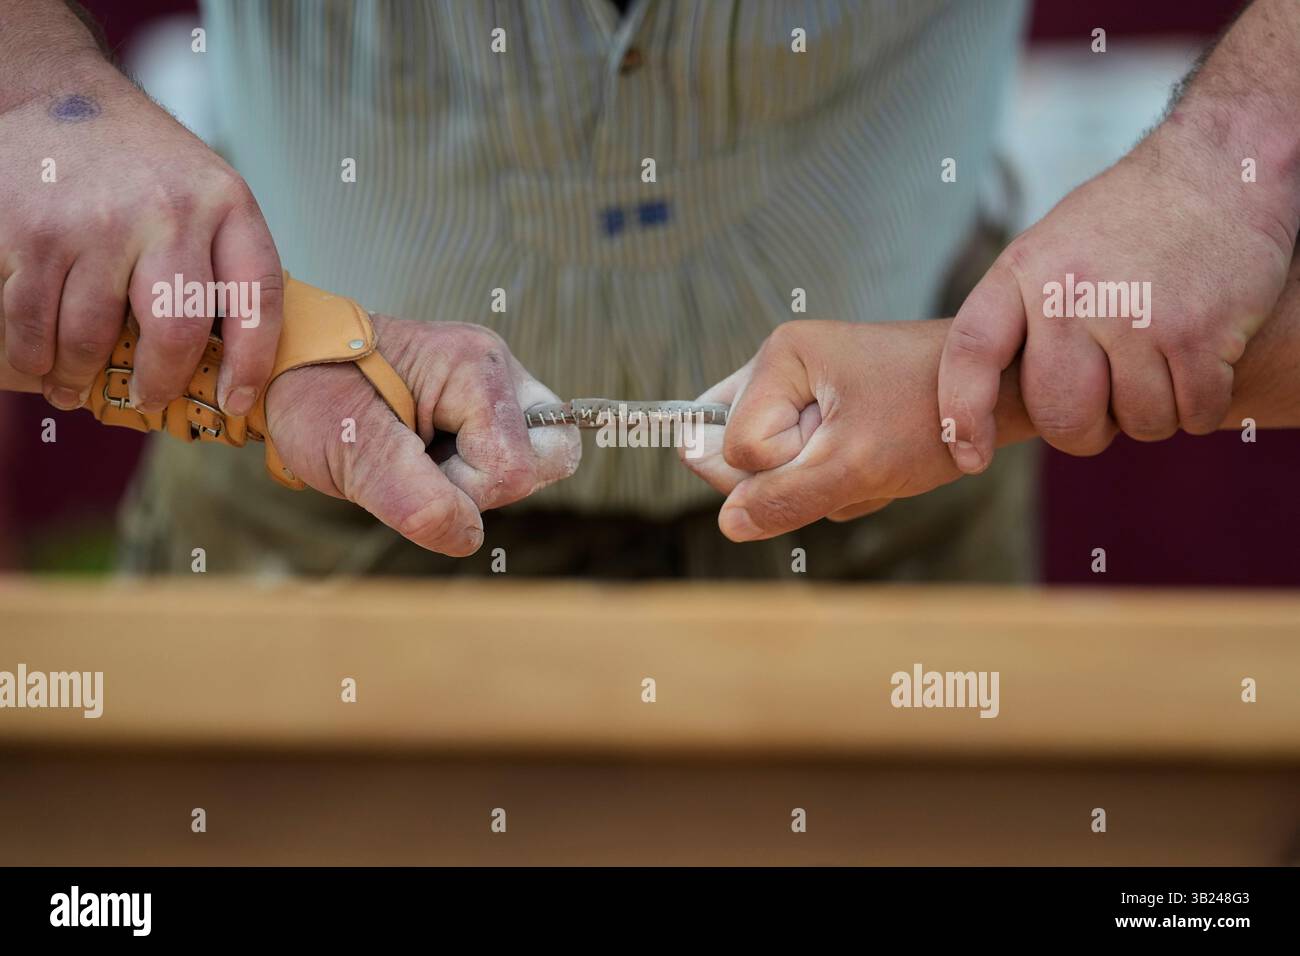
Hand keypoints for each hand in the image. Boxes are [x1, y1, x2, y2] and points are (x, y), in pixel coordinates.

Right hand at [0, 54, 281, 415]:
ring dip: (79, 377)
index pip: (258, 300)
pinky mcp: (35, 231)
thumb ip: (226, 261)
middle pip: (174, 333)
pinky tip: (41, 364)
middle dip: (158, 382)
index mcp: (228, 207)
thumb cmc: (146, 165)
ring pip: (91, 337)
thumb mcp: (210, 195)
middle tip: (146, 399)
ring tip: (74, 389)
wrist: (62, 97)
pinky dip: (33, 356)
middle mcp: (169, 213)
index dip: (251, 363)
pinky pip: (32, 320)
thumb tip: (234, 359)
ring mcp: (99, 223)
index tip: (236, 401)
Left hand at [265, 316, 580, 555]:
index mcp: (475, 367)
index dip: (465, 490)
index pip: (514, 465)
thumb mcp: (352, 450)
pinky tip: (425, 457)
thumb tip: (467, 538)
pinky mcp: (485, 405)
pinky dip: (471, 472)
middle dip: (496, 482)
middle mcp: (497, 368)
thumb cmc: (312, 396)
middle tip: (432, 471)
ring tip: (421, 460)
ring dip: (480, 479)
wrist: (284, 368)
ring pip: (537, 460)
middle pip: (553, 453)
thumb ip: (414, 499)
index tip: (405, 468)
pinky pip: (510, 456)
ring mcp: (496, 385)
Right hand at [681, 320, 1030, 540]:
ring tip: (872, 458)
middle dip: (795, 478)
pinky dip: (837, 481)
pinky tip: (876, 461)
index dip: (781, 472)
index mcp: (779, 358)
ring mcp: (797, 391)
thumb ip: (784, 499)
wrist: (997, 393)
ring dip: (822, 485)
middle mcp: (779, 367)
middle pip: (739, 458)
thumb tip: (727, 524)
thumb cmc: (932, 416)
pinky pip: (799, 471)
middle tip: (852, 458)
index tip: (837, 451)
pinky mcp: (818, 413)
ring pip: (770, 472)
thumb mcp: (856, 467)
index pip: (733, 447)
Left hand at [939, 118, 1298, 471]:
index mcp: (1024, 271)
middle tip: (1103, 408)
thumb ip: (1020, 317)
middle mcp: (1072, 293)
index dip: (963, 413)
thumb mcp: (1048, 248)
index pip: (971, 354)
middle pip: (1061, 415)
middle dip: (1084, 431)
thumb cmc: (1124, 223)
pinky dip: (1200, 406)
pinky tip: (1202, 362)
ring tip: (1159, 364)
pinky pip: (1191, 414)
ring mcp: (1136, 315)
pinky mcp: (1199, 333)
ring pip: (1135, 423)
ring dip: (1151, 413)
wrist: (1217, 167)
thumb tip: (989, 404)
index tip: (969, 456)